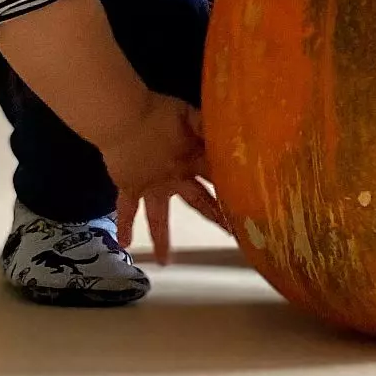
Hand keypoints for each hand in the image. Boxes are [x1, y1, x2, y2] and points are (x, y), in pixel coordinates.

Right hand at [98, 94, 225, 264]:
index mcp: (192, 159)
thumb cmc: (157, 112)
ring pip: (159, 217)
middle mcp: (175, 179)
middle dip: (216, 218)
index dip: (236, 186)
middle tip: (231, 236)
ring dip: (162, 239)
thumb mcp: (188, 113)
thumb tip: (229, 127)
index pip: (218, 176)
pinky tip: (124, 244)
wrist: (124, 118)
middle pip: (200, 201)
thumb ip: (206, 124)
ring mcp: (152, 187)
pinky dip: (124, 225)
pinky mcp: (131, 186)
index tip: (252, 204)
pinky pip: (126, 209)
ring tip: (165, 262)